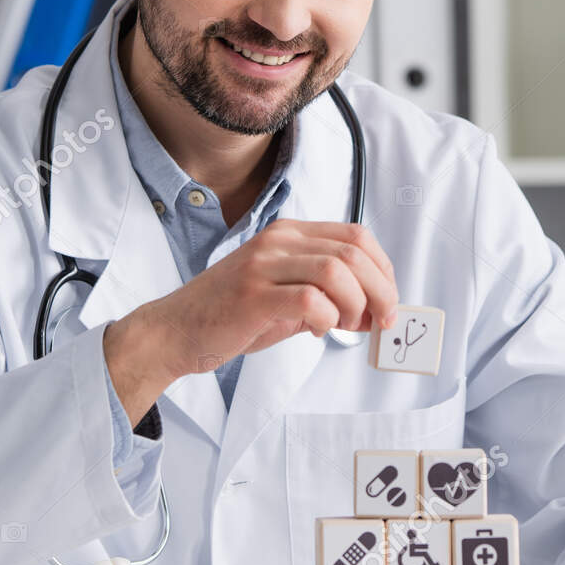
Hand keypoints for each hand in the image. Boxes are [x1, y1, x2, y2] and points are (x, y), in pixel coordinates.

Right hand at [105, 219, 398, 418]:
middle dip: (380, 291)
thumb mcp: (284, 294)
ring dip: (356, 306)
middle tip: (380, 321)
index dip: (383, 269)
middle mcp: (278, 241)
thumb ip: (326, 296)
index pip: (356, 235)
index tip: (388, 301)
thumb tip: (374, 310)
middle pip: (353, 252)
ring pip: (337, 272)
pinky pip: (311, 301)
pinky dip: (327, 320)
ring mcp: (263, 265)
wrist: (176, 330)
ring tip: (347, 327)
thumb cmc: (231, 315)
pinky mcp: (253, 295)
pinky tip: (315, 331)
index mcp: (288, 233)